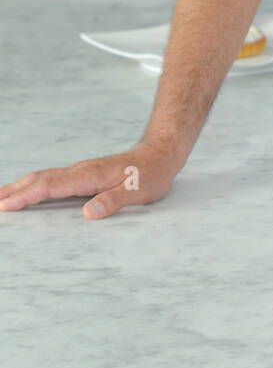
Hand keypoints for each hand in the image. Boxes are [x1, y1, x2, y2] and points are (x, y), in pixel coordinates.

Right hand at [0, 142, 178, 218]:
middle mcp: (80, 171)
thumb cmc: (151, 174)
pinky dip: (33, 185)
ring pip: (43, 178)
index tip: (6, 205)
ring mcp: (80, 171)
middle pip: (39, 179)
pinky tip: (27, 192)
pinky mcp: (82, 174)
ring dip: (19, 187)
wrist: (160, 154)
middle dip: (13, 191)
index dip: (27, 197)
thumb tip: (89, 213)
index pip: (51, 187)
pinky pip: (51, 179)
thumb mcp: (139, 192)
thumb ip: (114, 201)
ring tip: (0, 198)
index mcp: (89, 175)